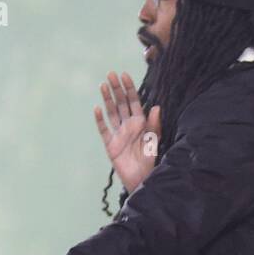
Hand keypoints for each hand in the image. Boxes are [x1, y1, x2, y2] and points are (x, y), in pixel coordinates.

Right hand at [94, 72, 160, 193]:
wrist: (141, 180)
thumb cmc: (150, 162)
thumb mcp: (154, 142)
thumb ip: (154, 125)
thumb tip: (156, 107)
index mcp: (141, 124)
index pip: (134, 102)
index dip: (129, 88)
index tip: (124, 75)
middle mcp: (128, 126)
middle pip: (121, 104)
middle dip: (116, 89)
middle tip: (111, 74)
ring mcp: (118, 134)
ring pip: (111, 112)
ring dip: (107, 99)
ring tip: (103, 85)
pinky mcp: (110, 144)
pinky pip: (104, 129)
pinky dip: (100, 119)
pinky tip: (97, 108)